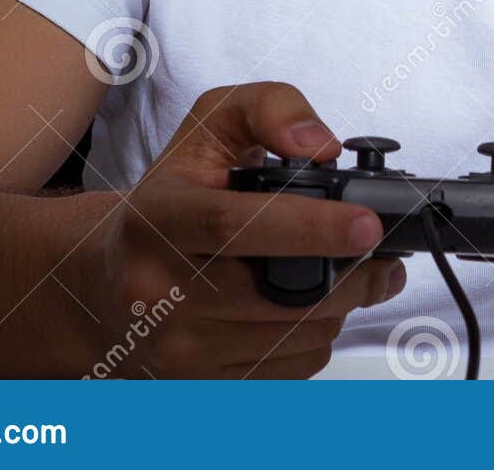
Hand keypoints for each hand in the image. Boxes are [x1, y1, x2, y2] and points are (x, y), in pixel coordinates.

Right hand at [87, 83, 402, 378]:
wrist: (108, 277)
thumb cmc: (172, 194)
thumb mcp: (211, 124)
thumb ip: (271, 107)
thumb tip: (321, 146)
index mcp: (160, 218)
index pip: (235, 225)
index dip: (309, 227)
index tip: (367, 224)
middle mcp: (158, 290)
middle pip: (276, 295)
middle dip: (350, 275)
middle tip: (385, 252)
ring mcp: (176, 348)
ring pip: (291, 337)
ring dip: (340, 306)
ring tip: (349, 270)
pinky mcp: (196, 385)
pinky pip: (284, 370)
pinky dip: (315, 337)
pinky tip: (313, 304)